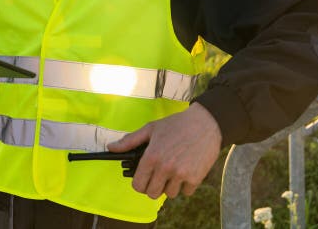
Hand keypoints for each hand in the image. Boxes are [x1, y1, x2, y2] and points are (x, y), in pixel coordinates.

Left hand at [107, 103, 221, 198]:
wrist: (205, 123)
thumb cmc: (177, 124)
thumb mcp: (151, 129)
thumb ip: (130, 141)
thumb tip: (111, 148)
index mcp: (152, 156)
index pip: (138, 185)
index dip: (139, 183)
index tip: (143, 179)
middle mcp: (165, 168)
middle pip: (152, 193)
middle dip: (153, 186)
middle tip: (158, 175)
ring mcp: (181, 174)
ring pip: (169, 194)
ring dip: (170, 186)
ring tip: (173, 170)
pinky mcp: (196, 177)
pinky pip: (186, 192)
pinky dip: (185, 185)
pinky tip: (186, 170)